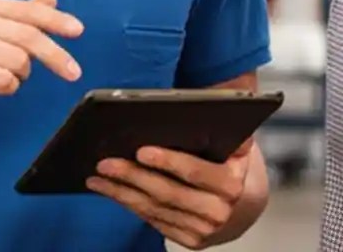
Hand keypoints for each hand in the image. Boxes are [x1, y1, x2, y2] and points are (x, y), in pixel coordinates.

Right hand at [0, 0, 83, 120]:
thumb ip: (23, 14)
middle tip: (74, 73)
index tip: (79, 31)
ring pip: (18, 61)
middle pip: (28, 37)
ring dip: (23, 75)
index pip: (29, 11)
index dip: (57, 21)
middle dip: (55, 56)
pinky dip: (8, 87)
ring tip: (10, 77)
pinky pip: (2, 80)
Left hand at [87, 138, 253, 249]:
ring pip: (155, 208)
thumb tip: (208, 103)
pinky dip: (128, 204)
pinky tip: (110, 191)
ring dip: (121, 192)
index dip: (168, 161)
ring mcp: (204, 230)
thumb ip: (224, 128)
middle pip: (168, 192)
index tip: (141, 150)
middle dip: (133, 176)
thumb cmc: (230, 165)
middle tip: (105, 162)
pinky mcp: (190, 240)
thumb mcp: (236, 145)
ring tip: (97, 176)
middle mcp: (219, 211)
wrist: (245, 206)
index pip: (195, 172)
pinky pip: (153, 220)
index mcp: (232, 183)